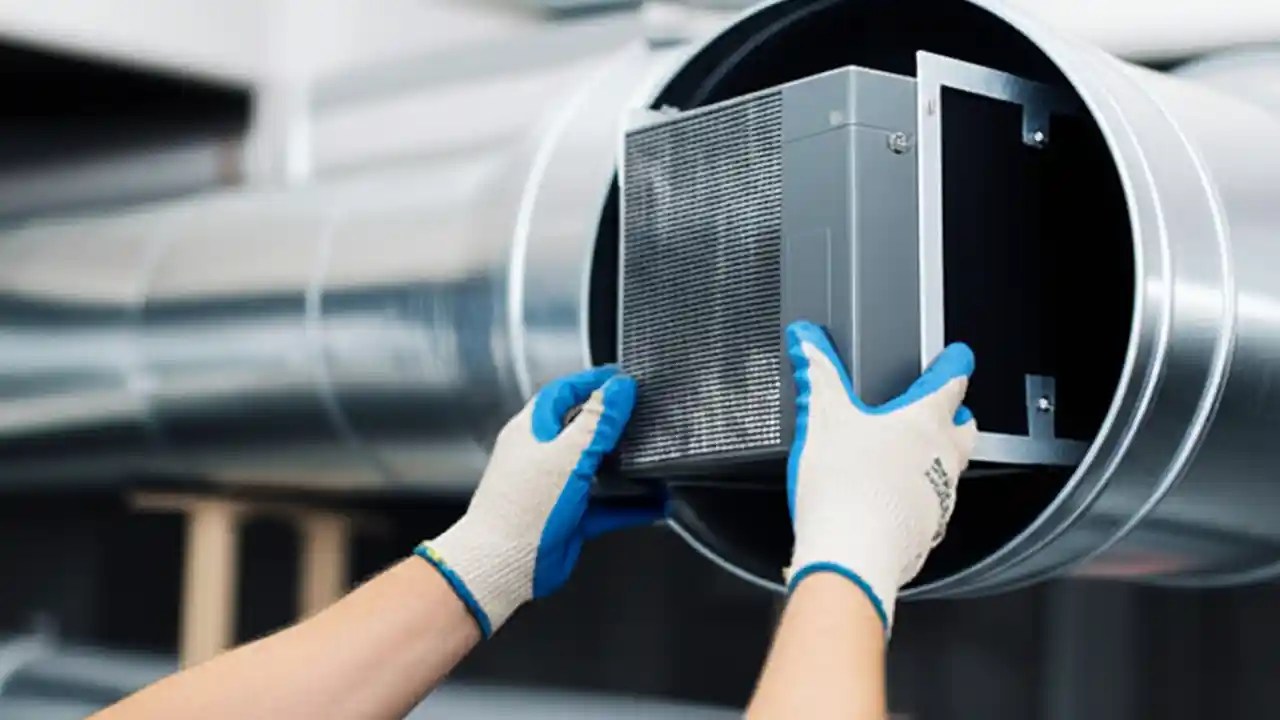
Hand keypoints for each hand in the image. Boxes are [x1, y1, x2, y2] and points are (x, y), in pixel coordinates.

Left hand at [416, 366, 663, 636]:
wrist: (501, 566)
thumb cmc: (523, 507)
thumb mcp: (567, 455)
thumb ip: (597, 421)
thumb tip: (619, 387)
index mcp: (532, 429)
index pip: (564, 392)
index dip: (592, 382)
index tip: (622, 377)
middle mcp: (541, 455)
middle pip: (581, 429)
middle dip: (613, 423)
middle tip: (645, 414)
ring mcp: (554, 487)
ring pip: (596, 469)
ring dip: (624, 465)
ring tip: (655, 455)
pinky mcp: (567, 518)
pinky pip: (606, 507)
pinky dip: (630, 505)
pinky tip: (656, 504)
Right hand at [784, 320, 977, 632]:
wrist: (852, 557)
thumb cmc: (845, 488)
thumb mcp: (822, 418)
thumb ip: (816, 374)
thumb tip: (807, 341)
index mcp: (923, 424)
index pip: (950, 385)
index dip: (955, 366)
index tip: (959, 357)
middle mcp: (941, 460)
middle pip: (963, 432)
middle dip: (957, 418)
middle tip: (947, 412)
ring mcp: (938, 500)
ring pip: (950, 471)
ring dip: (936, 460)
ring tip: (910, 458)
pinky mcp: (926, 534)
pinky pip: (930, 509)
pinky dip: (917, 499)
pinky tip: (891, 502)